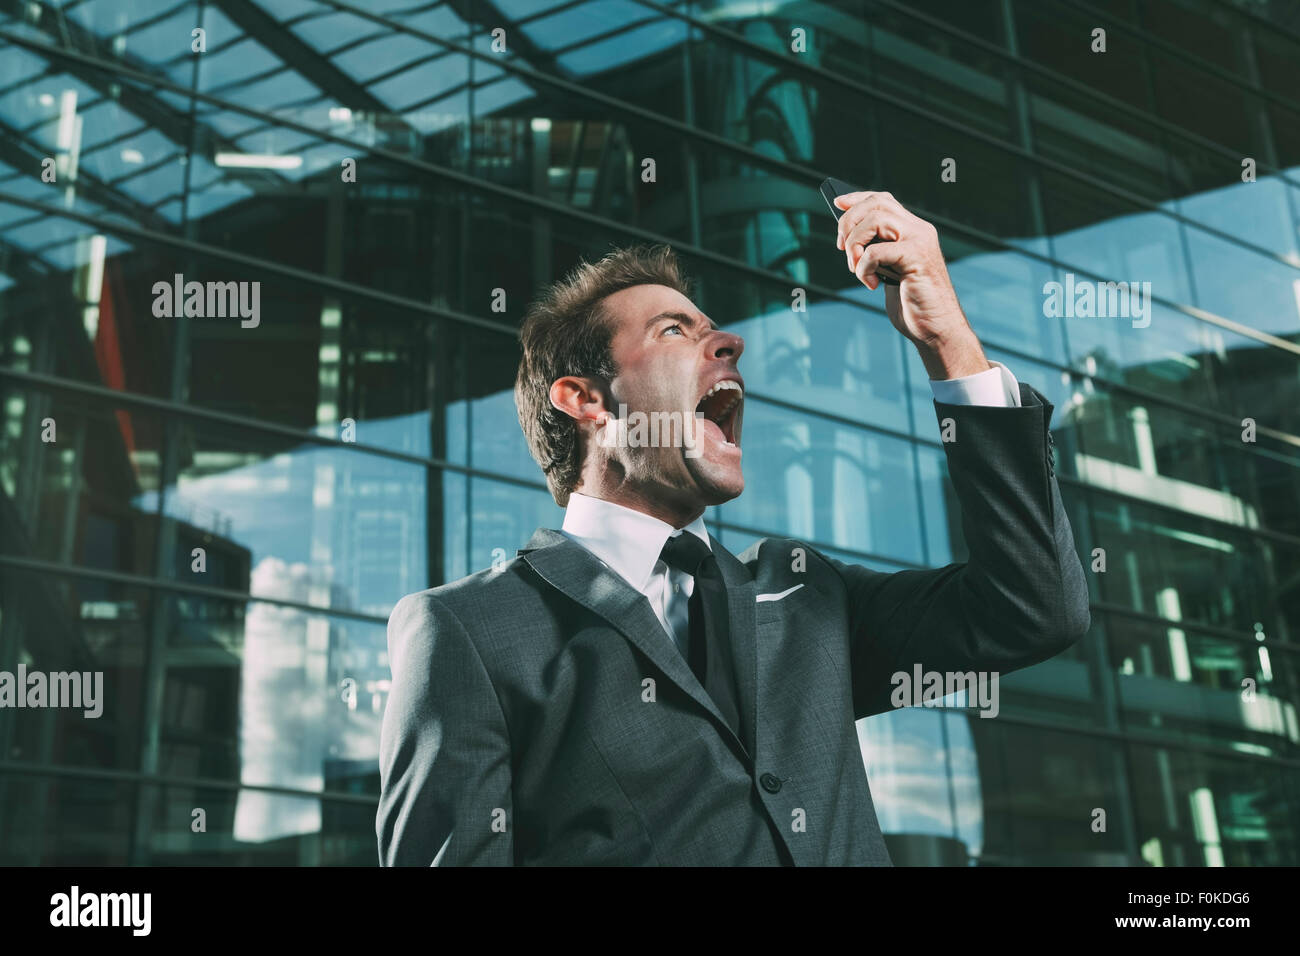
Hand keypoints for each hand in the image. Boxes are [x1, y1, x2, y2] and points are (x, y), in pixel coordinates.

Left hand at [834, 191, 989, 379]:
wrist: (936, 328)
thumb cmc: (911, 303)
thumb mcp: (889, 271)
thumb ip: (875, 251)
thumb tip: (847, 237)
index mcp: (913, 230)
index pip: (883, 200)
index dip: (858, 198)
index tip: (837, 202)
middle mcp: (919, 230)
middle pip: (876, 204)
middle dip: (849, 222)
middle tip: (843, 249)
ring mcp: (919, 241)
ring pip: (874, 220)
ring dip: (855, 245)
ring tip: (856, 269)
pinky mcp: (916, 257)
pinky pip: (876, 251)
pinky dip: (864, 268)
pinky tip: (873, 284)